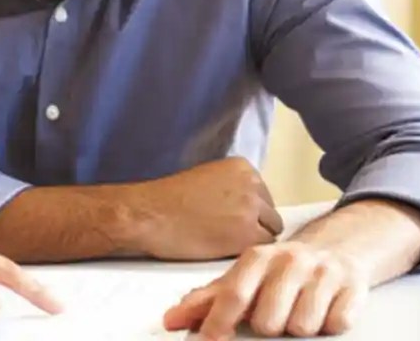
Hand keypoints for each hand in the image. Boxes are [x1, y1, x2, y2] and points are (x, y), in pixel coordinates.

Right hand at [127, 157, 284, 259]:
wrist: (149, 214)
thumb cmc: (169, 199)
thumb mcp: (206, 178)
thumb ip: (233, 187)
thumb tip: (251, 207)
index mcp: (243, 167)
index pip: (263, 195)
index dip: (246, 210)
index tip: (224, 215)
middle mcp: (253, 184)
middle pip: (270, 213)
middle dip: (253, 224)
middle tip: (222, 231)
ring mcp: (252, 209)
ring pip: (270, 233)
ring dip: (251, 239)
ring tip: (221, 241)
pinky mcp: (247, 235)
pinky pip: (260, 249)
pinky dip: (244, 252)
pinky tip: (221, 248)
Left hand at [162, 242, 368, 338]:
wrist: (335, 249)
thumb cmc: (280, 271)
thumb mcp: (243, 278)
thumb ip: (207, 300)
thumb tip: (171, 320)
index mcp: (258, 258)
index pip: (234, 296)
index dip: (220, 324)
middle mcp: (290, 261)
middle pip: (269, 321)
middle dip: (270, 327)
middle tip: (274, 316)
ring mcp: (323, 273)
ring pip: (303, 327)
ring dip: (300, 328)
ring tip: (299, 311)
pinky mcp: (353, 287)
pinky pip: (336, 325)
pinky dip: (330, 324)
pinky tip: (325, 309)